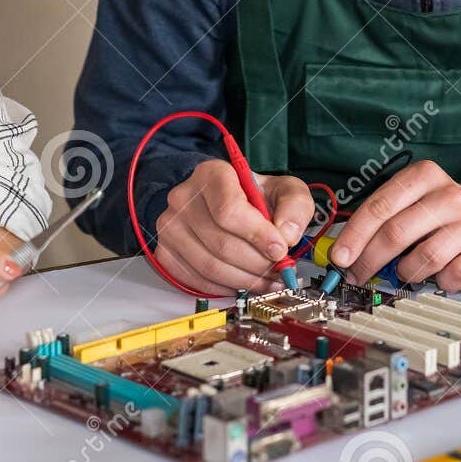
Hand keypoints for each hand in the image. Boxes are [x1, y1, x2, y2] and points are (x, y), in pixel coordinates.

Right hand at [153, 159, 313, 294]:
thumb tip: (287, 235)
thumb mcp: (283, 190)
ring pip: (210, 266)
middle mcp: (184, 197)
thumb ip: (294, 206)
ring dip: (245, 280)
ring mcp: (170, 226)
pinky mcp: (166, 251)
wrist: (221, 203)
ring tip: (267, 280)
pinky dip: (226, 287)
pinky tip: (245, 281)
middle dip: (257, 264)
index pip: (229, 210)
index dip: (257, 235)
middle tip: (279, 271)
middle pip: (221, 243)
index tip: (279, 250)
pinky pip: (198, 280)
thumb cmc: (252, 196)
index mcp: (212, 174)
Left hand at [327, 160, 460, 291]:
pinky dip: (438, 281)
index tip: (339, 257)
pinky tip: (437, 273)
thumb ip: (378, 220)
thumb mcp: (407, 201)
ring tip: (405, 269)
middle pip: (397, 233)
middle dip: (370, 260)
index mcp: (423, 176)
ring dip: (406, 271)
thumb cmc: (435, 212)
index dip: (355, 235)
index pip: (380, 207)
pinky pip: (452, 276)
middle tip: (357, 275)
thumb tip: (344, 252)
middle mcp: (448, 196)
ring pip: (424, 258)